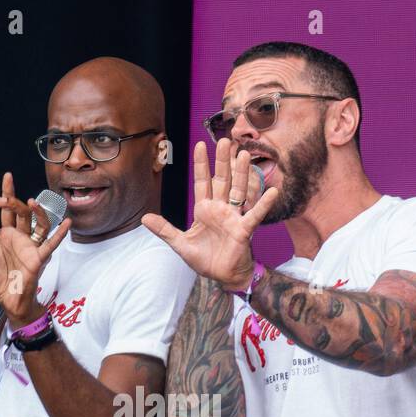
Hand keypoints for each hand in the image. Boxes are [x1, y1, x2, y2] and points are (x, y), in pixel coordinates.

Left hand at [0, 173, 70, 326]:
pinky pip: (50, 244)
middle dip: (14, 203)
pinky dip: (58, 235)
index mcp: (5, 235)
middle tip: (2, 198)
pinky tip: (66, 224)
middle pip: (21, 214)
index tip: (7, 177)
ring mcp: (30, 247)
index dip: (7, 194)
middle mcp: (20, 238)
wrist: (6, 300)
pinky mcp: (37, 258)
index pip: (7, 211)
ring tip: (32, 203)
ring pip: (38, 225)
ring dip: (38, 213)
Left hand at [141, 139, 279, 292]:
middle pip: (222, 180)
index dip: (201, 164)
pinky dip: (263, 204)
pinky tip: (272, 191)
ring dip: (242, 173)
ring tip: (244, 154)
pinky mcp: (243, 229)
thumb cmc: (204, 259)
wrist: (222, 276)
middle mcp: (220, 208)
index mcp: (204, 209)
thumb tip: (144, 218)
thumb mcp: (180, 244)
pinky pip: (255, 215)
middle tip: (225, 141)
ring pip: (238, 190)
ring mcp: (233, 217)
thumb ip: (164, 230)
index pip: (201, 182)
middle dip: (222, 161)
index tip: (199, 145)